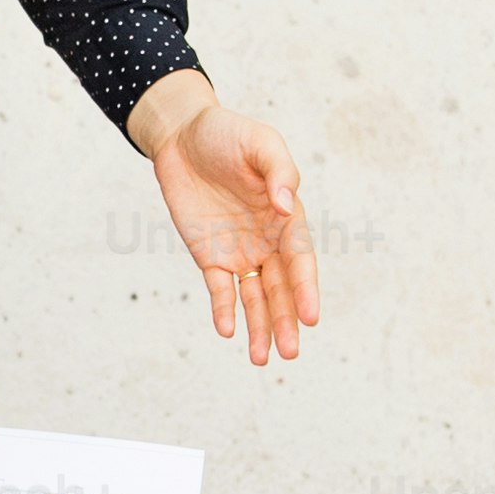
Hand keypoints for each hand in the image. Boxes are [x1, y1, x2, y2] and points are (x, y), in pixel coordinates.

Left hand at [137, 83, 319, 363]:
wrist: (183, 134)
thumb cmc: (228, 134)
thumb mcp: (260, 142)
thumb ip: (280, 172)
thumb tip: (288, 207)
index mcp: (287, 217)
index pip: (300, 260)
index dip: (306, 289)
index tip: (311, 318)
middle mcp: (267, 240)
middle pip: (281, 288)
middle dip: (286, 321)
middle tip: (290, 353)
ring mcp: (239, 250)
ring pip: (254, 297)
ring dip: (261, 327)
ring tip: (263, 359)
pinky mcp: (209, 255)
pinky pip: (220, 288)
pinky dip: (224, 310)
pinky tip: (228, 332)